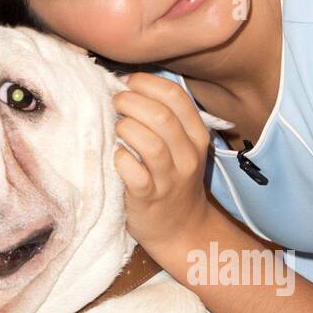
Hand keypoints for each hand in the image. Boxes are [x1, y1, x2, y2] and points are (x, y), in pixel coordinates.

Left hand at [112, 73, 213, 252]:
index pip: (175, 96)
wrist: (181, 229)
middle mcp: (188, 156)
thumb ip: (166, 119)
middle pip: (161, 115)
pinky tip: (117, 157)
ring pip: (149, 142)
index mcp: (197, 136)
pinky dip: (119, 158)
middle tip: (115, 104)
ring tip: (117, 129)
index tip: (126, 84)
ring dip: (125, 128)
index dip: (145, 83)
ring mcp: (169, 179)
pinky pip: (132, 171)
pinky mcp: (148, 197)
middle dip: (130, 102)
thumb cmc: (173, 180)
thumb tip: (127, 85)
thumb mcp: (182, 147)